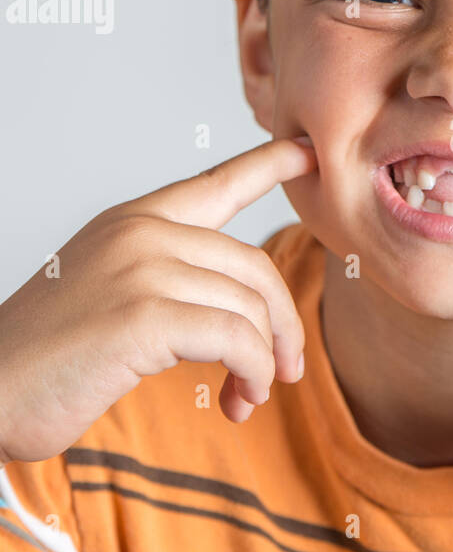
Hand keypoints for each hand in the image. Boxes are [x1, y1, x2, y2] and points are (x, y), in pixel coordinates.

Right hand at [0, 137, 317, 464]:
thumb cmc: (45, 358)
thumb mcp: (107, 294)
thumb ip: (167, 281)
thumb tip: (241, 314)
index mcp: (132, 221)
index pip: (215, 183)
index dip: (268, 166)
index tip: (308, 152)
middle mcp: (141, 233)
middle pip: (254, 265)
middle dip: (283, 323)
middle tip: (286, 370)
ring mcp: (142, 269)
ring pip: (251, 306)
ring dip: (265, 361)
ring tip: (249, 397)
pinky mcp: (145, 316)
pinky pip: (237, 339)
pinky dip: (252, 373)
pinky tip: (240, 399)